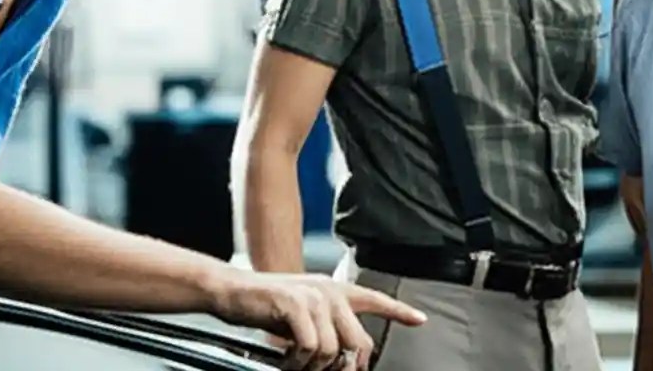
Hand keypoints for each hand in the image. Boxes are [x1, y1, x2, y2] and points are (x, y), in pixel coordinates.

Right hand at [207, 269, 425, 370]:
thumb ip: (327, 327)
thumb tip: (344, 359)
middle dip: (346, 369)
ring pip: (334, 350)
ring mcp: (314, 296)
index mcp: (333, 290)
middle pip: (359, 342)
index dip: (399, 311)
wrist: (232, 290)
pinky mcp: (296, 304)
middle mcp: (329, 290)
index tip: (420, 320)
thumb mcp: (301, 315)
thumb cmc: (265, 306)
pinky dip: (298, 362)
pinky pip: (312, 347)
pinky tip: (286, 360)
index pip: (374, 299)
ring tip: (296, 366)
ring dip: (314, 368)